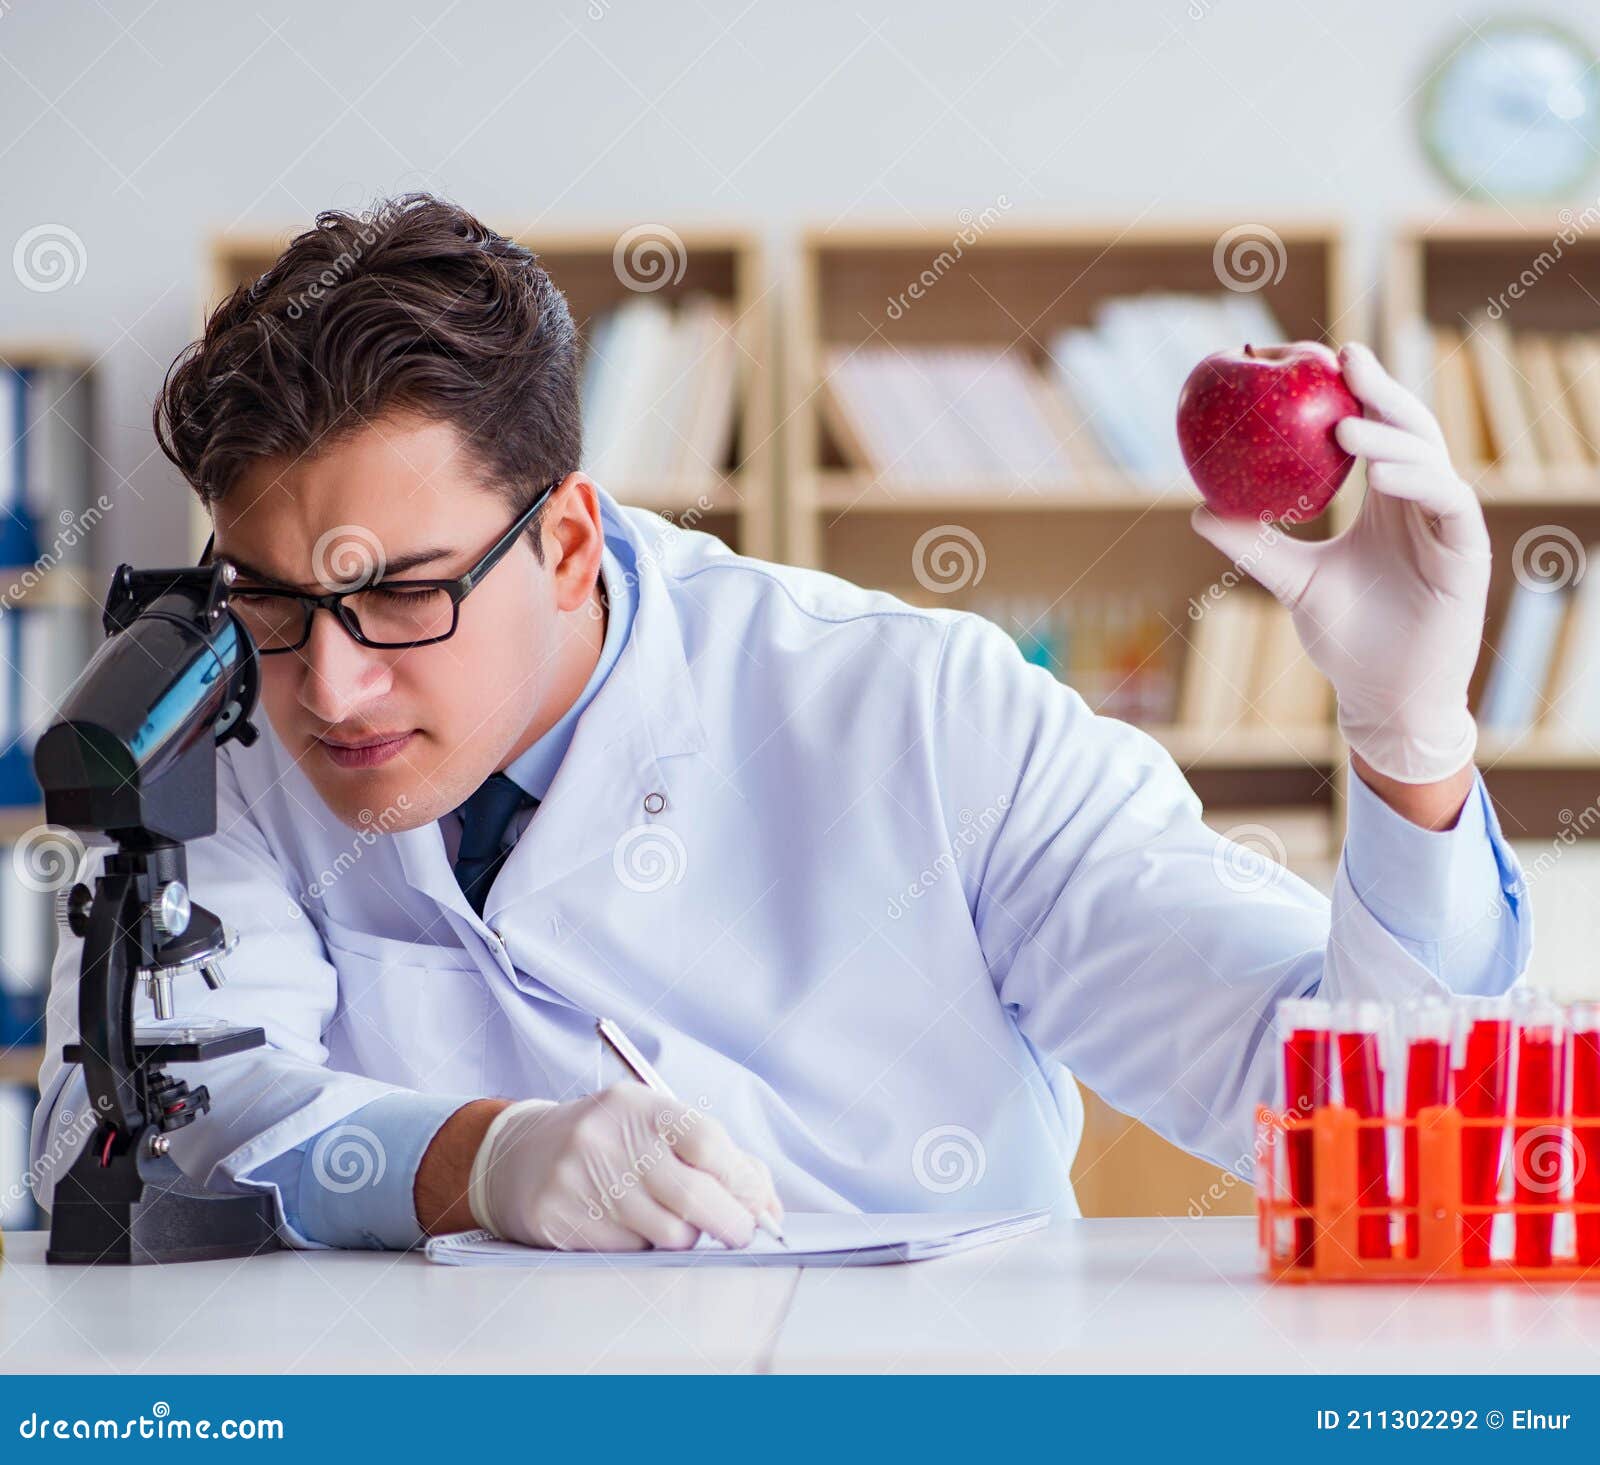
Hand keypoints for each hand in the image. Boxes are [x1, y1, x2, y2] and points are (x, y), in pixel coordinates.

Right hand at [466, 1084, 781, 1250]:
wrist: (519, 1156)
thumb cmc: (608, 1142)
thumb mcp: (655, 1126)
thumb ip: (716, 1157)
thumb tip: (768, 1206)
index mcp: (639, 1106)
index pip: (707, 1141)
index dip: (743, 1180)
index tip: (760, 1206)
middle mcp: (608, 1138)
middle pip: (693, 1195)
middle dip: (732, 1223)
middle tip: (741, 1233)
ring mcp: (580, 1179)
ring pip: (667, 1234)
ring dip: (684, 1237)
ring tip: (670, 1220)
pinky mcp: (559, 1218)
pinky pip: (630, 1252)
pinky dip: (642, 1247)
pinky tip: (625, 1224)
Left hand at [1191, 341, 1489, 784]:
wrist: (1382, 696)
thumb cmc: (1346, 638)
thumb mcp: (1292, 581)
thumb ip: (1253, 544)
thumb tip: (1199, 509)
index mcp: (1386, 501)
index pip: (1376, 429)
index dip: (1355, 391)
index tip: (1320, 357)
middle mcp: (1420, 503)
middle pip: (1407, 427)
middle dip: (1379, 389)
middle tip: (1342, 359)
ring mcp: (1446, 525)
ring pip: (1428, 458)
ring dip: (1390, 436)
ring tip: (1346, 427)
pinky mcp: (1466, 553)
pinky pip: (1447, 502)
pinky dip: (1416, 482)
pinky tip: (1381, 475)